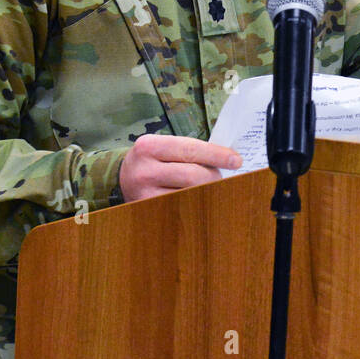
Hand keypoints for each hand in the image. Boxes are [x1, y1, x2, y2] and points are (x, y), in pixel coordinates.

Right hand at [118, 135, 241, 202]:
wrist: (122, 178)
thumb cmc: (154, 160)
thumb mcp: (165, 148)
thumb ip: (191, 151)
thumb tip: (228, 160)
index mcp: (149, 146)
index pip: (191, 149)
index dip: (217, 155)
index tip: (236, 161)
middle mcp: (144, 170)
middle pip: (193, 175)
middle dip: (213, 176)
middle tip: (221, 178)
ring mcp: (144, 195)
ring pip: (190, 195)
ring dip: (207, 192)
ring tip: (209, 188)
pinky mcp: (149, 212)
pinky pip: (182, 209)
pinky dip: (196, 205)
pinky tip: (201, 201)